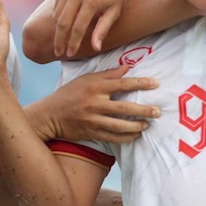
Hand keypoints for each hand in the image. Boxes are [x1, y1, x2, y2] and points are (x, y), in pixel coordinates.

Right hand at [30, 66, 160, 143]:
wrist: (48, 116)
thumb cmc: (68, 94)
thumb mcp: (85, 80)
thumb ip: (107, 74)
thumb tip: (127, 67)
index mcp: (94, 87)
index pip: (122, 84)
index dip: (141, 83)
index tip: (156, 84)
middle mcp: (94, 103)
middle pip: (124, 108)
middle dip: (144, 110)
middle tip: (158, 111)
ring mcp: (92, 120)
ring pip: (120, 126)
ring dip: (136, 126)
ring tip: (148, 124)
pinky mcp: (90, 133)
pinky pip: (112, 138)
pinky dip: (126, 138)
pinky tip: (136, 135)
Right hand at [53, 0, 131, 57]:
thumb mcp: (114, 11)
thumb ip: (103, 29)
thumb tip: (95, 48)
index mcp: (92, 1)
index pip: (77, 28)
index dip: (72, 43)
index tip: (70, 54)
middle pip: (63, 23)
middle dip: (60, 41)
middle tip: (59, 53)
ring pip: (58, 14)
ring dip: (58, 30)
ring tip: (60, 41)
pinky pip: (57, 4)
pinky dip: (59, 16)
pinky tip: (62, 25)